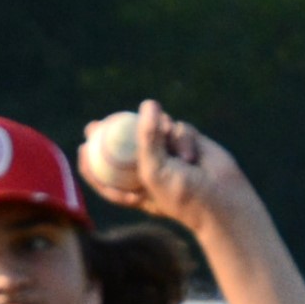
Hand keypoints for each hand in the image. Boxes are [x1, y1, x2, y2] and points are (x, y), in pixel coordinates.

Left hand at [78, 100, 246, 235]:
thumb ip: (146, 137)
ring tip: (176, 156)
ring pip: (154, 129)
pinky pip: (177, 127)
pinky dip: (183, 138)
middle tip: (94, 126)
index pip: (110, 174)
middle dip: (111, 133)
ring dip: (162, 136)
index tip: (82, 148)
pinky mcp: (186, 141)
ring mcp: (168, 153)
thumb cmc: (183, 194)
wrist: (222, 199)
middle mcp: (150, 168)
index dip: (93, 161)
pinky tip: (192, 156)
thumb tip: (148, 104)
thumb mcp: (154, 170)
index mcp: (137, 186)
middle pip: (124, 144)